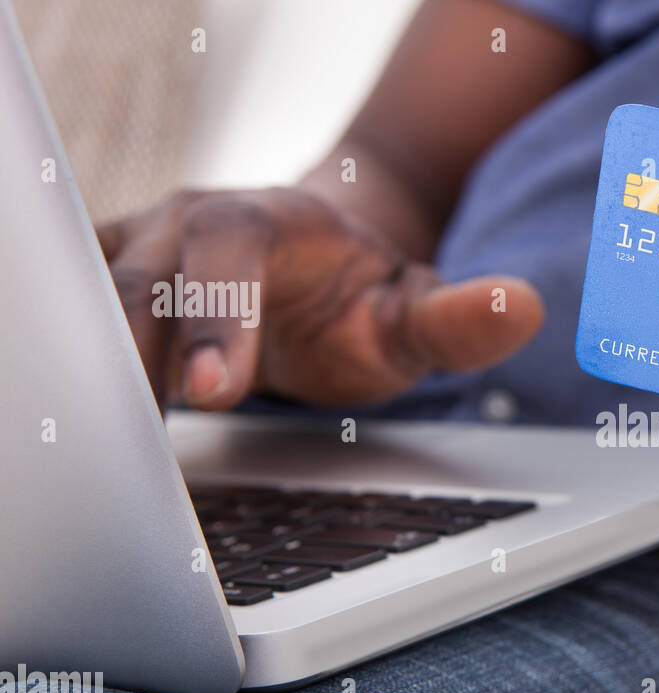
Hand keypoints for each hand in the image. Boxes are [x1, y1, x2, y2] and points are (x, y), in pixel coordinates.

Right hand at [96, 186, 543, 408]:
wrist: (313, 269)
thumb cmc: (362, 300)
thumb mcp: (414, 314)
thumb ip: (459, 320)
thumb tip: (524, 307)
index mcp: (266, 222)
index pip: (226, 251)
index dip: (214, 316)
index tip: (213, 390)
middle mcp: (189, 223)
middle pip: (135, 275)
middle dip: (133, 351)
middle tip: (138, 435)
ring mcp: (140, 249)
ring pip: (89, 298)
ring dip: (93, 369)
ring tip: (103, 447)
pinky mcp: (110, 284)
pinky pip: (76, 319)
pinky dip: (81, 369)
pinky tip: (96, 431)